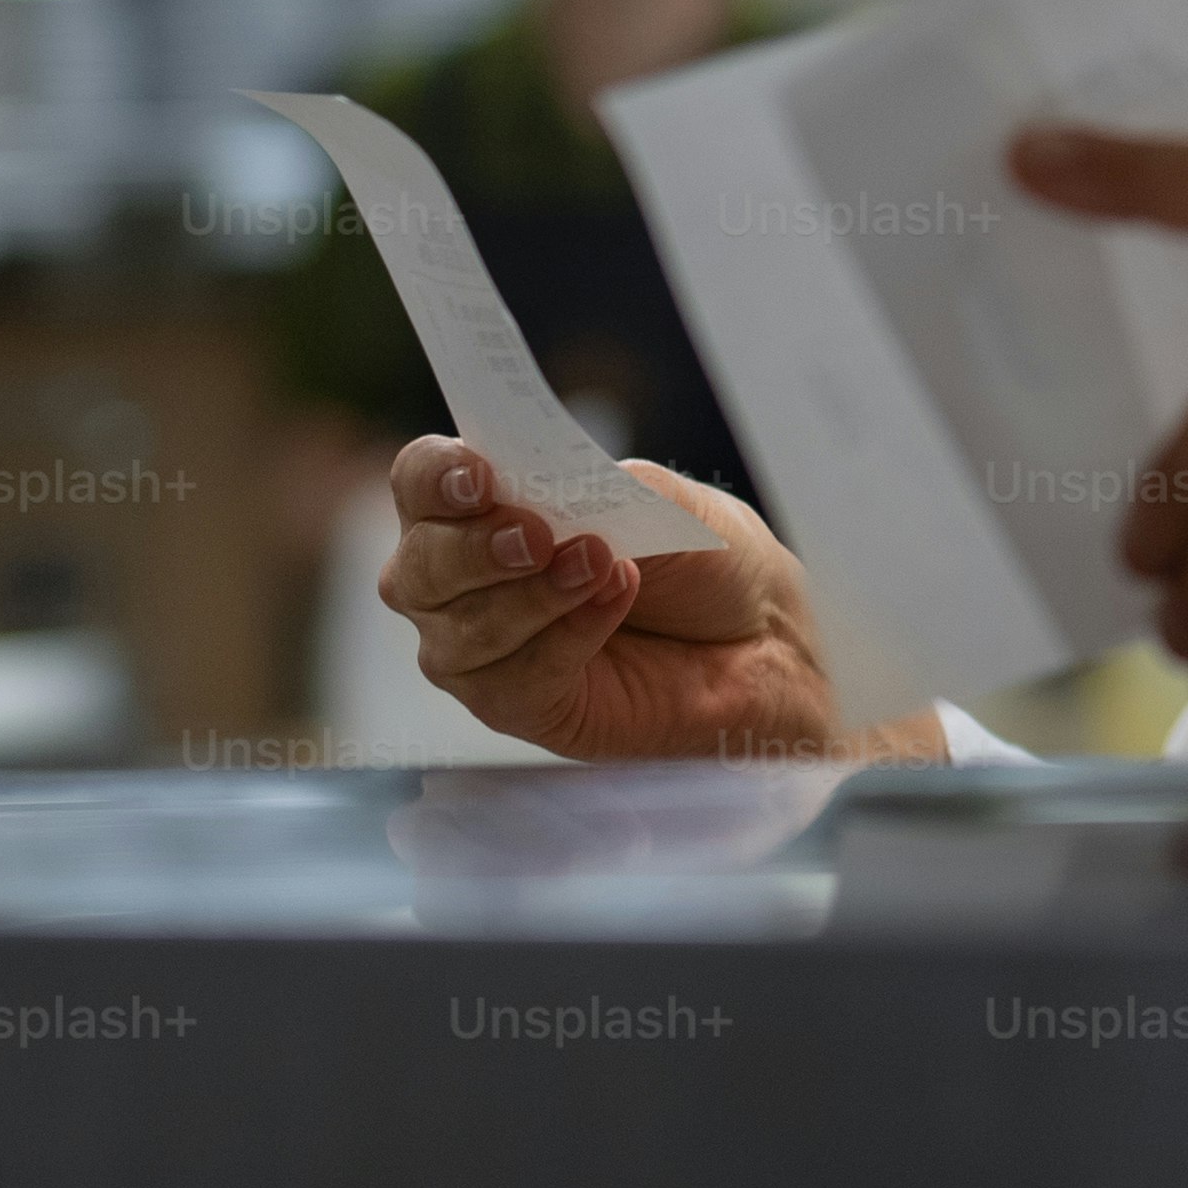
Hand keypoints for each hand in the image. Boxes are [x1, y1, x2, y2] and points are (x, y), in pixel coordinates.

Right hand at [378, 439, 898, 761]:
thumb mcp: (666, 501)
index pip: (421, 484)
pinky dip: (563, 639)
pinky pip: (509, 683)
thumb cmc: (711, 563)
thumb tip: (541, 496)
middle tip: (542, 534)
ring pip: (455, 635)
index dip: (435, 478)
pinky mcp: (527, 712)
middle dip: (472, 550)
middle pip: (414, 569)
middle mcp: (468, 584)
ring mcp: (489, 653)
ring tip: (605, 567)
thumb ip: (598, 490)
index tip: (480, 476)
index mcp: (489, 510)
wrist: (774, 641)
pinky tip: (615, 605)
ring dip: (530, 598)